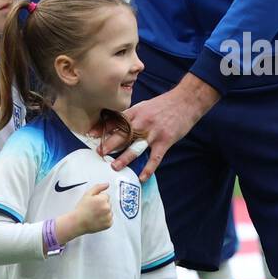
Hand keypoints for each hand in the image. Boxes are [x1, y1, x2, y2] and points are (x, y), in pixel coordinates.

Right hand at [59, 182, 112, 240]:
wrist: (77, 222)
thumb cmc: (81, 209)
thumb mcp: (88, 194)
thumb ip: (98, 187)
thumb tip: (107, 184)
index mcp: (103, 200)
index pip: (106, 196)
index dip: (99, 199)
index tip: (93, 203)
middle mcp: (107, 208)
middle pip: (108, 203)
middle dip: (102, 205)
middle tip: (93, 209)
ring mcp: (108, 217)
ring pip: (109, 211)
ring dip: (104, 212)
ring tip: (95, 214)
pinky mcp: (108, 224)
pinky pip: (110, 219)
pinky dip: (105, 220)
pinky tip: (98, 219)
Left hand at [102, 74, 218, 181]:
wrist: (186, 101)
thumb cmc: (165, 104)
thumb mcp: (145, 105)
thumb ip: (132, 116)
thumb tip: (118, 124)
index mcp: (136, 112)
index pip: (116, 121)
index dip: (103, 128)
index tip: (91, 135)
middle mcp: (142, 122)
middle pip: (123, 135)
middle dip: (109, 145)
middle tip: (99, 154)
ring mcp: (153, 132)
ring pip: (136, 147)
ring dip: (124, 158)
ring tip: (114, 167)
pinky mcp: (165, 140)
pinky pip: (155, 157)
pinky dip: (149, 168)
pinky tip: (142, 177)